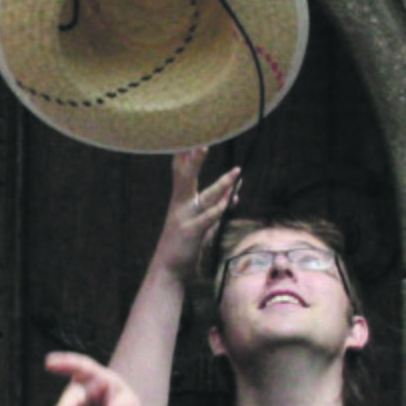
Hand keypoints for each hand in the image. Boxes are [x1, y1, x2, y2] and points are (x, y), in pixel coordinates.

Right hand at [153, 148, 239, 285]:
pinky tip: (231, 200)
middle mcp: (179, 205)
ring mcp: (184, 218)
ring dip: (222, 184)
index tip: (191, 135)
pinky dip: (220, 208)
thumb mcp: (201, 223)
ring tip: (237, 172)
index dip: (186, 154)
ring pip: (205, 197)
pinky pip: (208, 218)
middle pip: (186, 177)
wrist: (168, 270)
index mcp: (180, 200)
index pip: (181, 171)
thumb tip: (234, 194)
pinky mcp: (191, 232)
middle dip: (195, 159)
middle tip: (203, 142)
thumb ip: (215, 208)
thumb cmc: (184, 244)